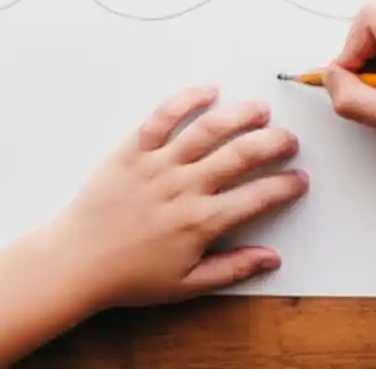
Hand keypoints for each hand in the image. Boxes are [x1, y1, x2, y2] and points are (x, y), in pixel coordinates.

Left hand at [51, 85, 307, 308]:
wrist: (76, 262)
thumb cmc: (129, 276)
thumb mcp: (187, 285)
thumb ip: (233, 269)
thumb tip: (271, 258)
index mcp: (202, 223)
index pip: (259, 197)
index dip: (286, 186)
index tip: (298, 179)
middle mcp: (185, 188)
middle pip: (242, 155)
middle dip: (274, 142)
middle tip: (288, 140)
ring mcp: (158, 165)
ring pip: (209, 129)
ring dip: (240, 115)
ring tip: (259, 109)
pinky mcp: (132, 150)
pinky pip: (163, 117)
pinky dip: (187, 99)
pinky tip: (208, 91)